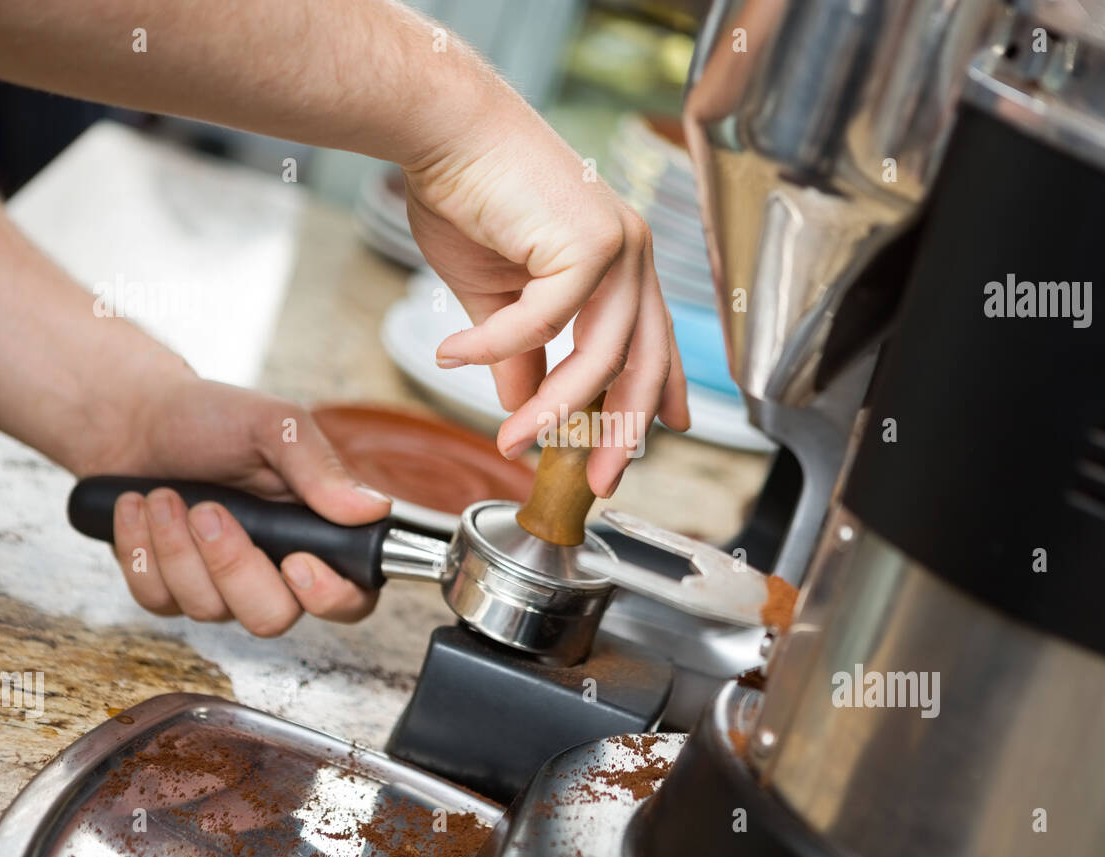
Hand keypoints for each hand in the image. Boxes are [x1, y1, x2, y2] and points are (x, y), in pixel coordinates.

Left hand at [90, 375, 390, 635]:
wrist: (137, 420)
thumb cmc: (213, 418)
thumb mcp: (275, 426)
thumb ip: (320, 468)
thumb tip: (372, 509)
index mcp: (316, 533)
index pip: (351, 597)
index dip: (330, 596)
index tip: (295, 562)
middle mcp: (274, 570)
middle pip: (272, 618)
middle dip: (232, 566)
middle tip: (207, 512)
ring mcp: (221, 587)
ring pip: (209, 610)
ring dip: (177, 548)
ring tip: (163, 495)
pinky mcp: (170, 591)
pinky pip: (158, 600)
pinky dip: (140, 550)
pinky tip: (138, 509)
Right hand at [403, 95, 689, 496]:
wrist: (441, 129)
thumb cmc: (468, 196)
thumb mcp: (497, 296)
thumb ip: (519, 353)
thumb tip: (519, 405)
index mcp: (620, 263)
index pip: (652, 343)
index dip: (659, 394)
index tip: (663, 434)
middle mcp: (631, 254)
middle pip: (643, 363)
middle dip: (619, 430)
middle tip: (596, 480)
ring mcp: (619, 244)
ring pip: (600, 355)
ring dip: (551, 409)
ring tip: (508, 440)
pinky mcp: (590, 238)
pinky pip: (545, 320)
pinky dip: (497, 346)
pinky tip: (454, 356)